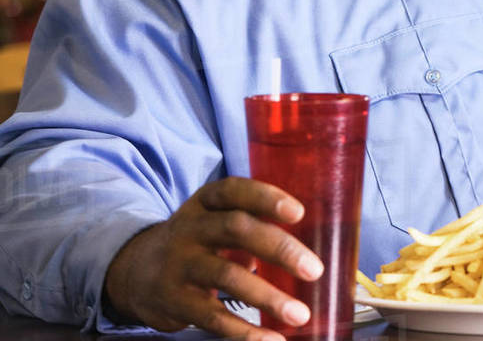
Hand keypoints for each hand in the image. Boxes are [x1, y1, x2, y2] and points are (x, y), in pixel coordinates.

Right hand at [103, 177, 324, 340]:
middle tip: (314, 269)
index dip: (266, 198)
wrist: (134, 271)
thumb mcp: (212, 219)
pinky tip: (270, 339)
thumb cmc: (195, 242)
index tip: (298, 213)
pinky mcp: (174, 300)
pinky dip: (244, 331)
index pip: (234, 191)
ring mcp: (179, 264)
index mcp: (205, 203)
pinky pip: (212, 316)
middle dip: (279, 248)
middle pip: (237, 229)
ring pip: (227, 275)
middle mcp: (190, 229)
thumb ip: (251, 223)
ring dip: (268, 297)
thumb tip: (304, 249)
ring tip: (299, 314)